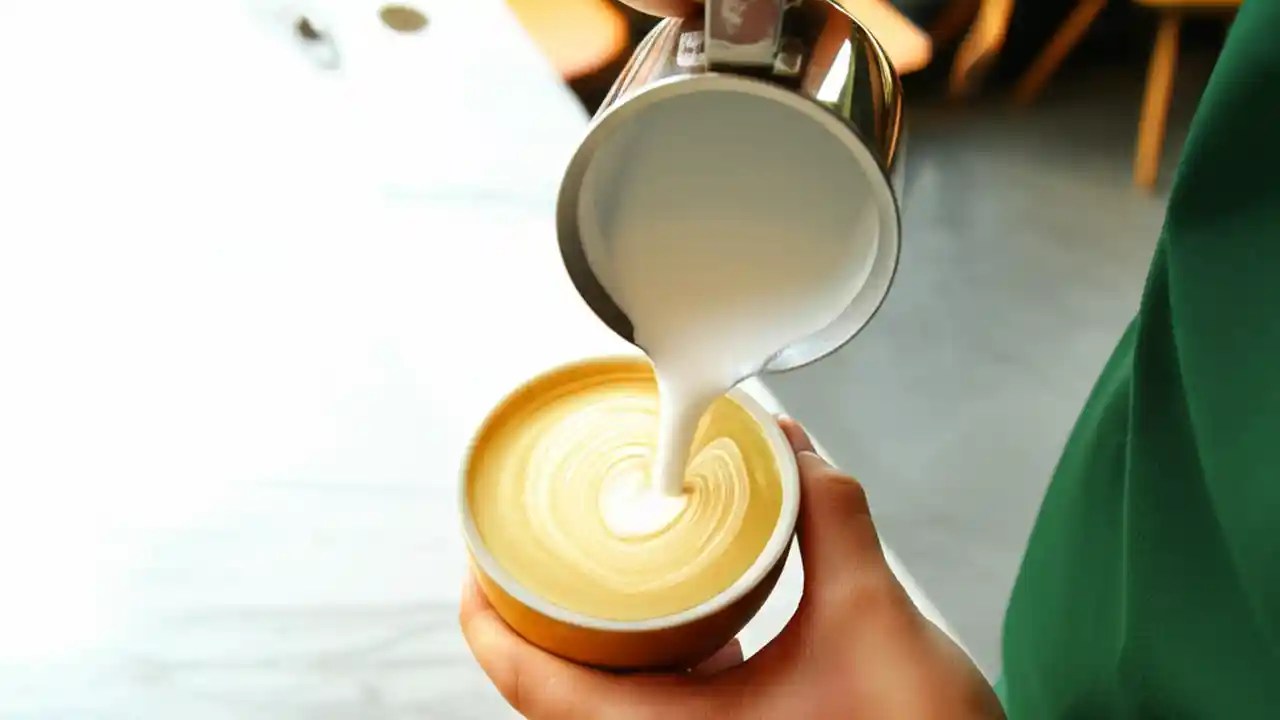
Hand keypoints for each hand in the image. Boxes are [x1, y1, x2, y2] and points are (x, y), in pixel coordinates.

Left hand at [460, 417, 1003, 718]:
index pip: (534, 685)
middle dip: (530, 606)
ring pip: (601, 691)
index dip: (488, 615)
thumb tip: (799, 451)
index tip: (479, 552)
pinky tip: (660, 602)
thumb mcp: (875, 621)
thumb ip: (833, 523)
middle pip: (551, 683)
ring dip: (582, 626)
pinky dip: (640, 645)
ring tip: (578, 554)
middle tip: (525, 533)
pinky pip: (652, 693)